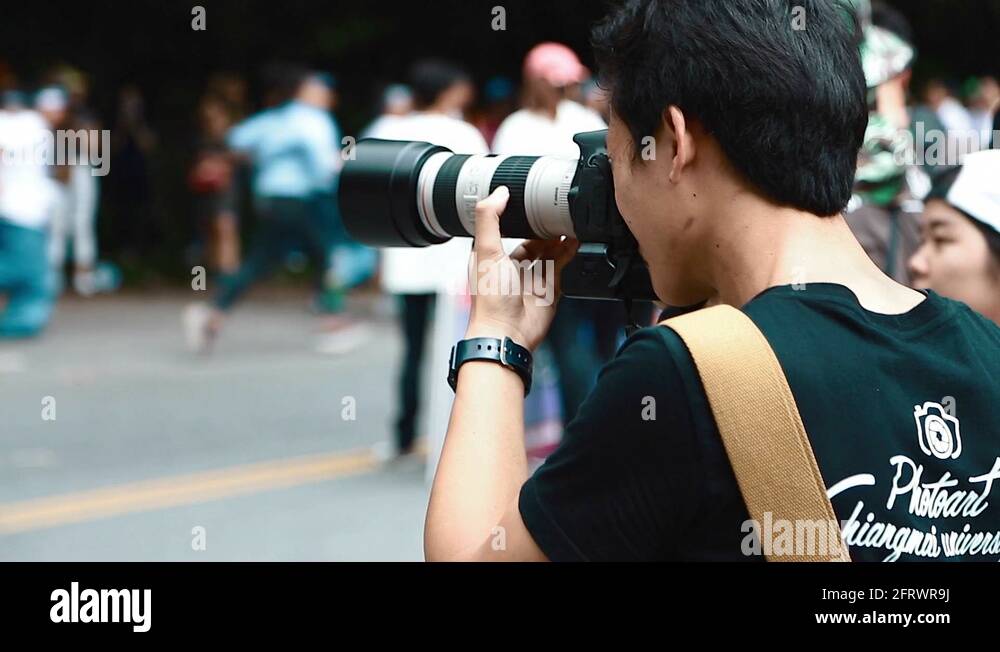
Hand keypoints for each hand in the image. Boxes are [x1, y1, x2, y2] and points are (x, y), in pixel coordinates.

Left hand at [465, 186, 578, 349]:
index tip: (529, 199)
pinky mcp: (549, 289)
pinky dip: (569, 252)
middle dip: (544, 227)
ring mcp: (532, 278)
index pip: (506, 228)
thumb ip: (489, 219)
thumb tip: (498, 192)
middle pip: (532, 239)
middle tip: (555, 211)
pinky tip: (575, 240)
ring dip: (559, 237)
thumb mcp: (485, 251)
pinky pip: (562, 266)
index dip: (517, 215)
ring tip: (568, 222)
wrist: (507, 333)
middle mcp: (512, 266)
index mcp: (492, 256)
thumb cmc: (490, 300)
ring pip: (549, 251)